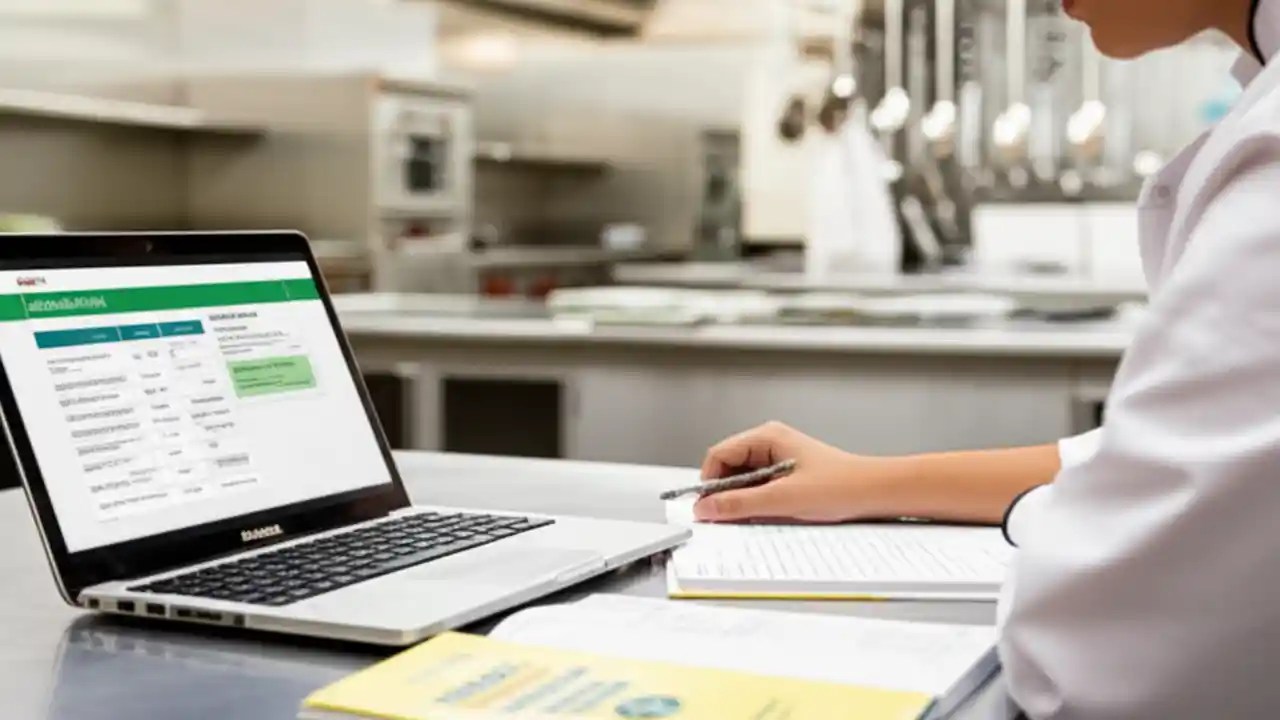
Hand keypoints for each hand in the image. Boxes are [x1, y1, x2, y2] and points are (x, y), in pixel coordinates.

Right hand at [694, 422, 904, 522]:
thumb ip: (741, 504)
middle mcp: (770, 443)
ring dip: (743, 501)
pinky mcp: (787, 475)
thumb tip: (706, 508)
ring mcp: (778, 458)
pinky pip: (759, 488)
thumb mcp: (784, 499)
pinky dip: (757, 503)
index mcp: (767, 437)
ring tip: (757, 516)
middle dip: (725, 494)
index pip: (718, 455)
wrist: (877, 492)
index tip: (707, 509)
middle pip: (728, 467)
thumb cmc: (841, 486)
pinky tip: (769, 516)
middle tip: (729, 518)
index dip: (708, 483)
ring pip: (743, 480)